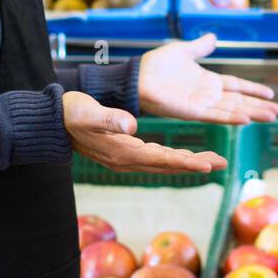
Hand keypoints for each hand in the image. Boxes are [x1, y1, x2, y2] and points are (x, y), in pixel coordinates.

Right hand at [63, 91, 226, 174]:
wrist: (55, 122)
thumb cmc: (71, 114)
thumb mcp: (87, 112)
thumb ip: (109, 118)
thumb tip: (132, 124)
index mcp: (122, 151)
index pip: (161, 159)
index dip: (185, 162)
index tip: (207, 165)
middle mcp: (127, 159)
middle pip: (168, 164)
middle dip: (196, 164)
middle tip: (222, 163)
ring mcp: (126, 158)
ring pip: (165, 162)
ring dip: (189, 161)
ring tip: (214, 160)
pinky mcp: (125, 152)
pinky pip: (157, 158)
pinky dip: (175, 157)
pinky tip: (187, 155)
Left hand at [139, 33, 277, 124]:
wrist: (138, 76)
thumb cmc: (156, 65)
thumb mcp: (184, 50)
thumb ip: (200, 46)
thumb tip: (214, 37)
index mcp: (208, 81)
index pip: (237, 86)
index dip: (253, 90)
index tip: (270, 94)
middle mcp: (208, 95)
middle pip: (240, 101)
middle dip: (259, 106)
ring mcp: (202, 104)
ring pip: (233, 110)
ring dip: (252, 113)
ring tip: (272, 117)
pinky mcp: (193, 112)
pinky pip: (216, 116)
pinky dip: (231, 118)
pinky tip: (247, 119)